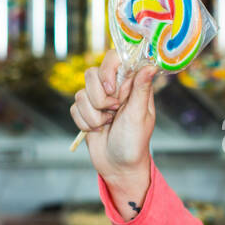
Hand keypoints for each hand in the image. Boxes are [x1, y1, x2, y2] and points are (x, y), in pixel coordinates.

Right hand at [71, 49, 156, 183]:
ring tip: (107, 125)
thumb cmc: (134, 142)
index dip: (108, 70)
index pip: (115, 58)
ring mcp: (98, 100)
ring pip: (81, 93)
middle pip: (91, 74)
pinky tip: (97, 130)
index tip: (112, 90)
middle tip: (114, 112)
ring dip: (93, 115)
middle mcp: (114, 88)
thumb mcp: (139, 115)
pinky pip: (74, 108)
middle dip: (99, 99)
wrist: (118, 166)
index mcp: (131, 85)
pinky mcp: (85, 112)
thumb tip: (151, 65)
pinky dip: (84, 123)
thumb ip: (141, 89)